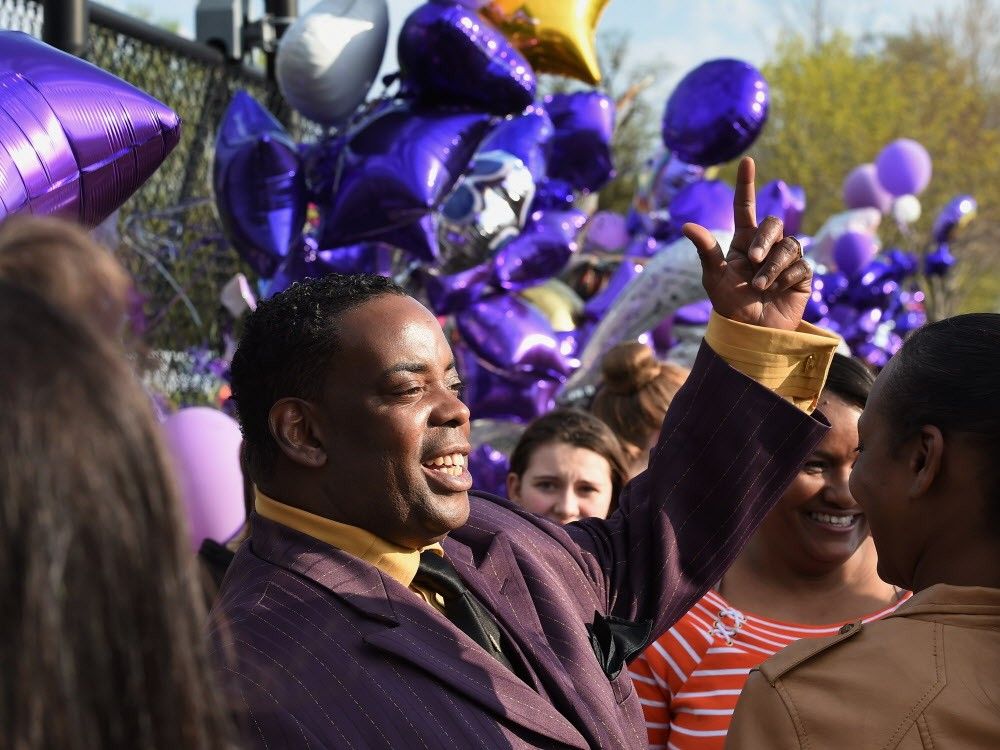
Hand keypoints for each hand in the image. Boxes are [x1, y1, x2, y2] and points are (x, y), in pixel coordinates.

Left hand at [683, 157, 811, 330]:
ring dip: (773, 268)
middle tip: (754, 261)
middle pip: (773, 224)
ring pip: (789, 245)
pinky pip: (800, 266)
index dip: (746, 185)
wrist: (751, 334)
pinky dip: (787, 279)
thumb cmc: (730, 307)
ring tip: (760, 288)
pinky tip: (778, 292)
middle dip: (765, 241)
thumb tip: (686, 225)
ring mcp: (785, 260)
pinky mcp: (801, 276)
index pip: (746, 208)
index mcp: (742, 243)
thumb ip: (706, 251)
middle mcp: (765, 248)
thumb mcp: (715, 279)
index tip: (747, 161)